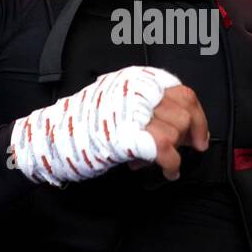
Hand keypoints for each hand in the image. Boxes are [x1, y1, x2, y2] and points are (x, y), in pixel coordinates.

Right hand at [10, 65, 208, 186]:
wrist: (52, 138)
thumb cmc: (82, 125)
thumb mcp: (118, 102)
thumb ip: (146, 107)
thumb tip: (178, 128)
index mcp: (136, 79)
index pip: (181, 92)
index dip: (197, 115)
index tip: (199, 134)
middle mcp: (137, 91)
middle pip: (185, 110)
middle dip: (192, 133)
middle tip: (189, 148)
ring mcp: (132, 112)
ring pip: (177, 130)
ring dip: (177, 152)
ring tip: (164, 163)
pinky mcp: (129, 136)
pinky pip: (166, 150)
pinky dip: (172, 165)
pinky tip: (168, 172)